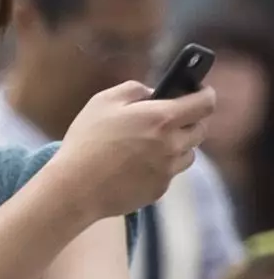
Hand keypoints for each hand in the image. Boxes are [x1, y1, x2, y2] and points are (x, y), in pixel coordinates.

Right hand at [60, 78, 215, 218]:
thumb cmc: (86, 142)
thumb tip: (154, 92)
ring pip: (188, 153)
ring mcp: (168, 169)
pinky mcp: (160, 189)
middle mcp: (173, 144)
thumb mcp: (102, 102)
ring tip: (149, 147)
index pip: (205, 103)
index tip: (199, 92)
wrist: (74, 189)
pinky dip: (160, 167)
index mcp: (163, 118)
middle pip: (200, 129)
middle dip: (189, 121)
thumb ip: (134, 89)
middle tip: (167, 121)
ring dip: (177, 146)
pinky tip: (134, 167)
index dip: (205, 94)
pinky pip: (169, 174)